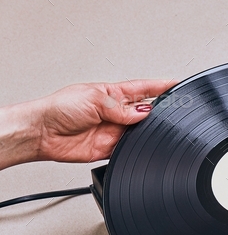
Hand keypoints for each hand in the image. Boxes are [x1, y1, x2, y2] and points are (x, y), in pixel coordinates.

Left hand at [34, 79, 175, 162]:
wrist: (44, 133)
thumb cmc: (59, 109)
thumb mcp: (94, 99)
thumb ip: (120, 108)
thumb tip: (142, 113)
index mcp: (111, 94)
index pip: (143, 89)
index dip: (160, 87)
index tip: (176, 85)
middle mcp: (114, 112)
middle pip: (144, 112)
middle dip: (158, 112)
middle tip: (170, 112)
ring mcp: (113, 130)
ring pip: (139, 132)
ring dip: (146, 132)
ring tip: (152, 130)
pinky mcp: (109, 148)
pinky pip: (129, 149)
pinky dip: (136, 149)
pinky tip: (138, 145)